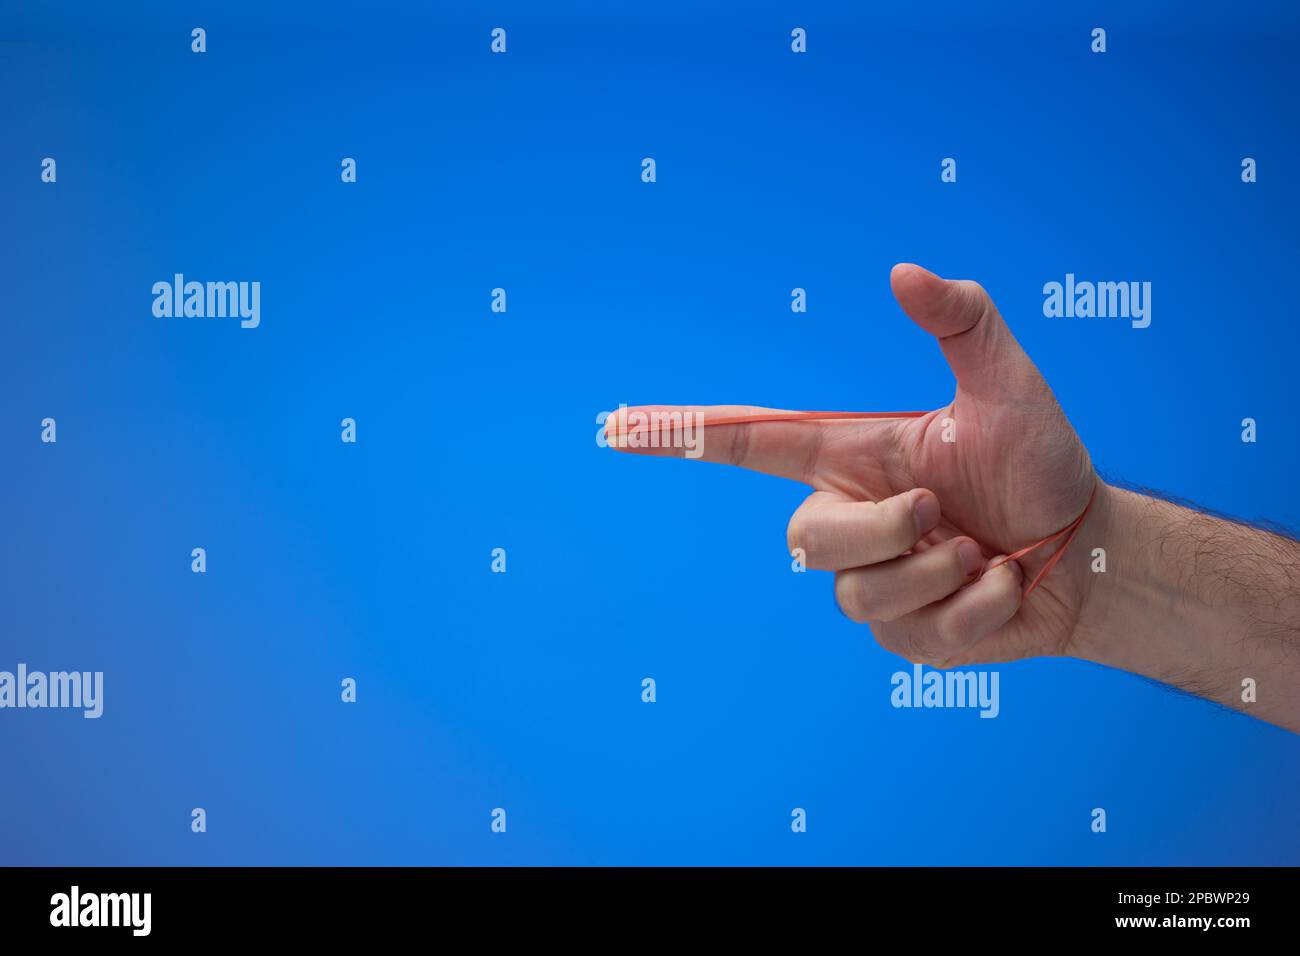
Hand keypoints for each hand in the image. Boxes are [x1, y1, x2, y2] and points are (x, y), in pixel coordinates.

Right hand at [606, 263, 1100, 668]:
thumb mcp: (1009, 385)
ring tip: (986, 553)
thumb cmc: (1042, 464)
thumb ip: (962, 321)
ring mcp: (871, 583)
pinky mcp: (901, 637)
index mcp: (851, 456)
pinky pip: (912, 635)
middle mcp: (848, 518)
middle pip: (804, 539)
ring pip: (856, 596)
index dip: (680, 434)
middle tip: (953, 515)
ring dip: (942, 572)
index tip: (615, 425)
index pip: (748, 443)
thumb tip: (902, 271)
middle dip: (888, 530)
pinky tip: (1003, 588)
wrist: (1088, 555)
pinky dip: (976, 609)